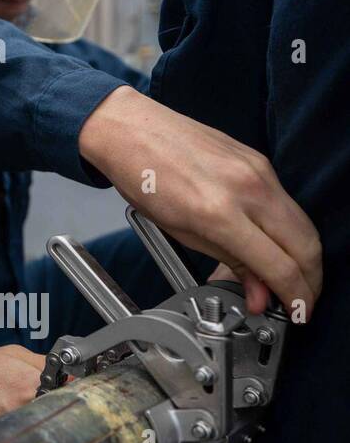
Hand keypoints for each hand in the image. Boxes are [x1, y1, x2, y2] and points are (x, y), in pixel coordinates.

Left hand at [79, 86, 320, 316]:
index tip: (296, 312)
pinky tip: (273, 244)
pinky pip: (288, 203)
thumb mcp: (181, 231)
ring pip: (303, 224)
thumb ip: (229, 262)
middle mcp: (246, 189)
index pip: (279, 266)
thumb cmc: (143, 177)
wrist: (131, 130)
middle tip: (299, 302)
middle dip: (310, 282)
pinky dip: (289, 230)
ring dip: (305, 257)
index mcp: (219, 212)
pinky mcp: (260, 160)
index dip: (295, 297)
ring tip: (287, 279)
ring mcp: (257, 171)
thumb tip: (259, 292)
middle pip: (306, 246)